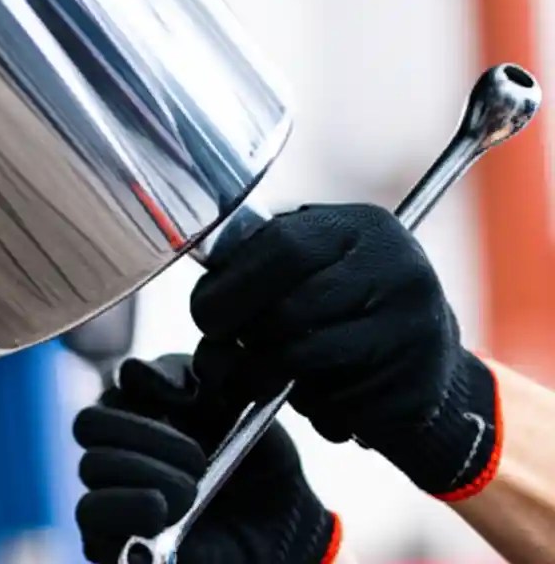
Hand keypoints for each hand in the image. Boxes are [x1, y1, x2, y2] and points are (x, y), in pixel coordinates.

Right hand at [73, 355, 339, 563]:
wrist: (284, 536)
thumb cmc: (263, 473)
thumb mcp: (243, 411)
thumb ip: (193, 379)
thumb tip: (136, 370)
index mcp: (146, 414)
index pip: (117, 384)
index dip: (146, 383)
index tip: (189, 398)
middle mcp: (120, 452)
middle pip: (89, 423)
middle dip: (143, 433)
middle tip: (198, 460)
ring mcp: (112, 496)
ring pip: (91, 465)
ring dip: (145, 472)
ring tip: (191, 494)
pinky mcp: (108, 541)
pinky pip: (89, 513)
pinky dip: (126, 506)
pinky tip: (161, 512)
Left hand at [191, 203, 500, 499]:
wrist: (429, 355)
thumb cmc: (348, 302)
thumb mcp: (314, 262)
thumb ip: (261, 268)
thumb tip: (207, 307)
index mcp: (361, 227)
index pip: (282, 247)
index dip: (232, 288)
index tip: (207, 317)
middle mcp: (399, 269)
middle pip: (288, 311)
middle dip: (245, 343)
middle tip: (230, 358)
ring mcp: (416, 328)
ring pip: (306, 361)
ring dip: (270, 379)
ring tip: (267, 378)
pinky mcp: (419, 384)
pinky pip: (336, 404)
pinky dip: (313, 409)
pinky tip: (320, 395)